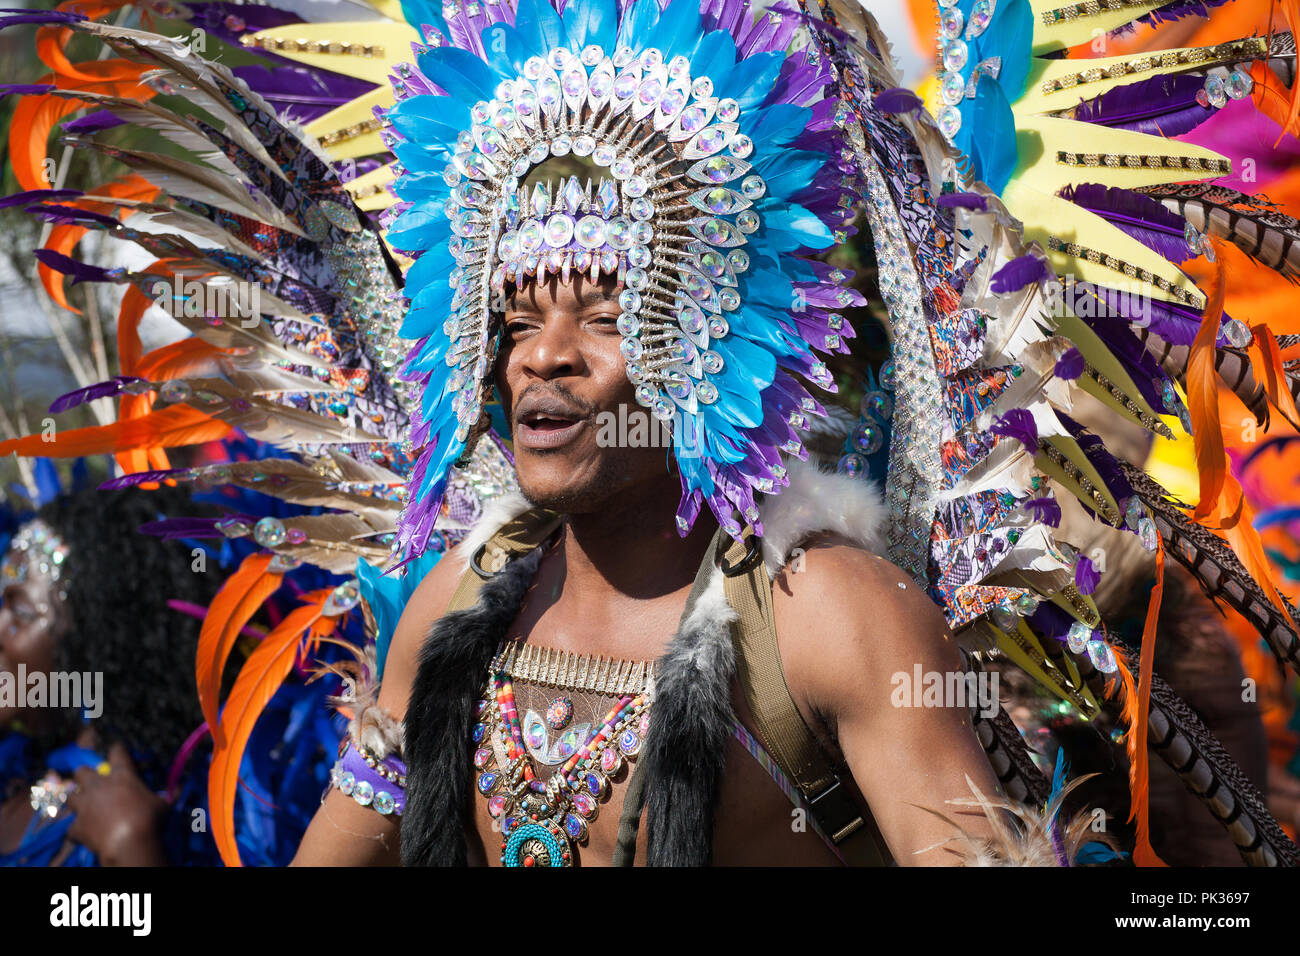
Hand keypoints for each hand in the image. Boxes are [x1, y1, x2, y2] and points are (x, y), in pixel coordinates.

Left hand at [65, 743, 167, 865]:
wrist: (129, 842)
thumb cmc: (150, 818)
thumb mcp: (163, 803)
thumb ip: (163, 795)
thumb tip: (179, 788)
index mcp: (122, 775)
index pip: (117, 752)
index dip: (117, 750)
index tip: (118, 750)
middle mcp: (98, 786)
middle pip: (81, 771)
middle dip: (85, 776)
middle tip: (95, 784)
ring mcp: (84, 805)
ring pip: (70, 796)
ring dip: (77, 801)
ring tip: (85, 807)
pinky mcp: (77, 826)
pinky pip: (71, 827)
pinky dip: (77, 830)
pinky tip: (84, 834)